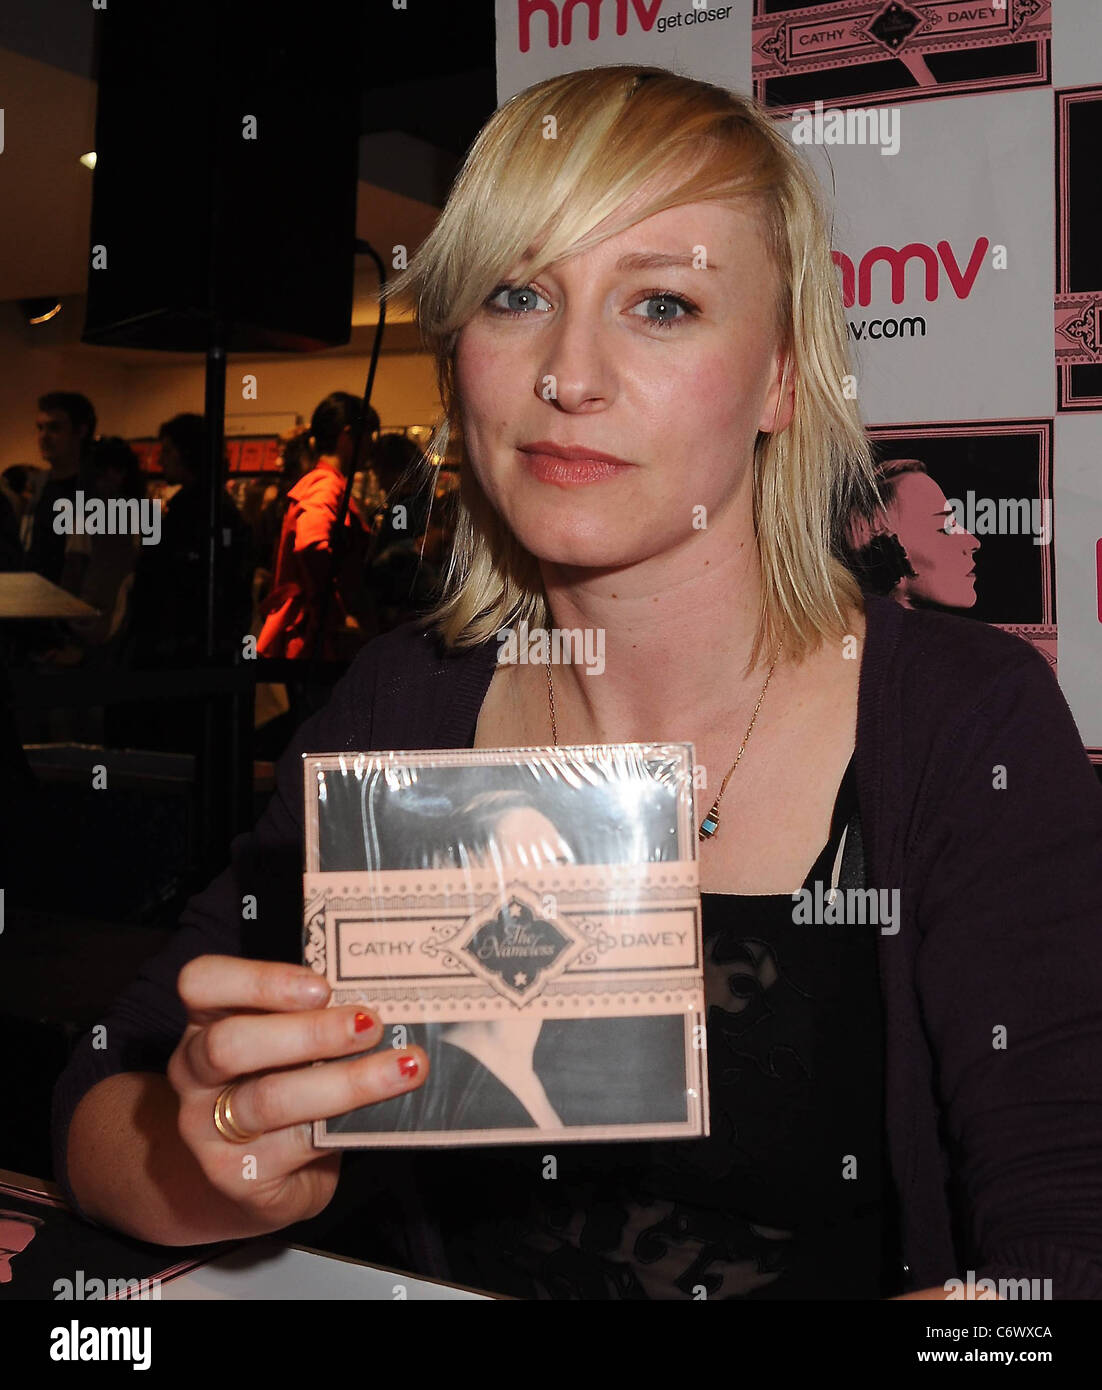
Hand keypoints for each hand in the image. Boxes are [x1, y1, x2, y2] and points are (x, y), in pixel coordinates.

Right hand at [167, 956, 426, 1233]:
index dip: (259, 979)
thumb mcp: (283, 1043)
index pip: (202, 982)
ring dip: (346, 1081)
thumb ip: (310, 1016)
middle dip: (309, 1031)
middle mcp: (196, 1072)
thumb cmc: (281, 1085)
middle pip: (230, 1044)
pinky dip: (349, 1121)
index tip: (322, 986)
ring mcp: (209, 1130)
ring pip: (272, 1099)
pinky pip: (300, 1144)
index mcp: (205, 1021)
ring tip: (403, 1067)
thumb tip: (381, 992)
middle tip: (370, 1024)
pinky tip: (388, 1109)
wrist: (254, 1180)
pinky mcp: (240, 1176)